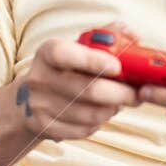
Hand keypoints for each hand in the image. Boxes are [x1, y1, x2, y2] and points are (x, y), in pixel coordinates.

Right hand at [17, 22, 139, 140]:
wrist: (29, 99)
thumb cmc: (66, 69)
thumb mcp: (78, 48)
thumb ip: (106, 37)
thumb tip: (132, 36)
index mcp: (48, 52)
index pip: (65, 54)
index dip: (92, 61)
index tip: (118, 67)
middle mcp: (40, 78)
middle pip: (87, 90)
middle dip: (119, 93)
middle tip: (136, 94)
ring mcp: (39, 105)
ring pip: (89, 113)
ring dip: (111, 110)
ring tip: (118, 103)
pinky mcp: (44, 127)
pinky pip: (82, 129)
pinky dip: (98, 123)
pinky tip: (100, 114)